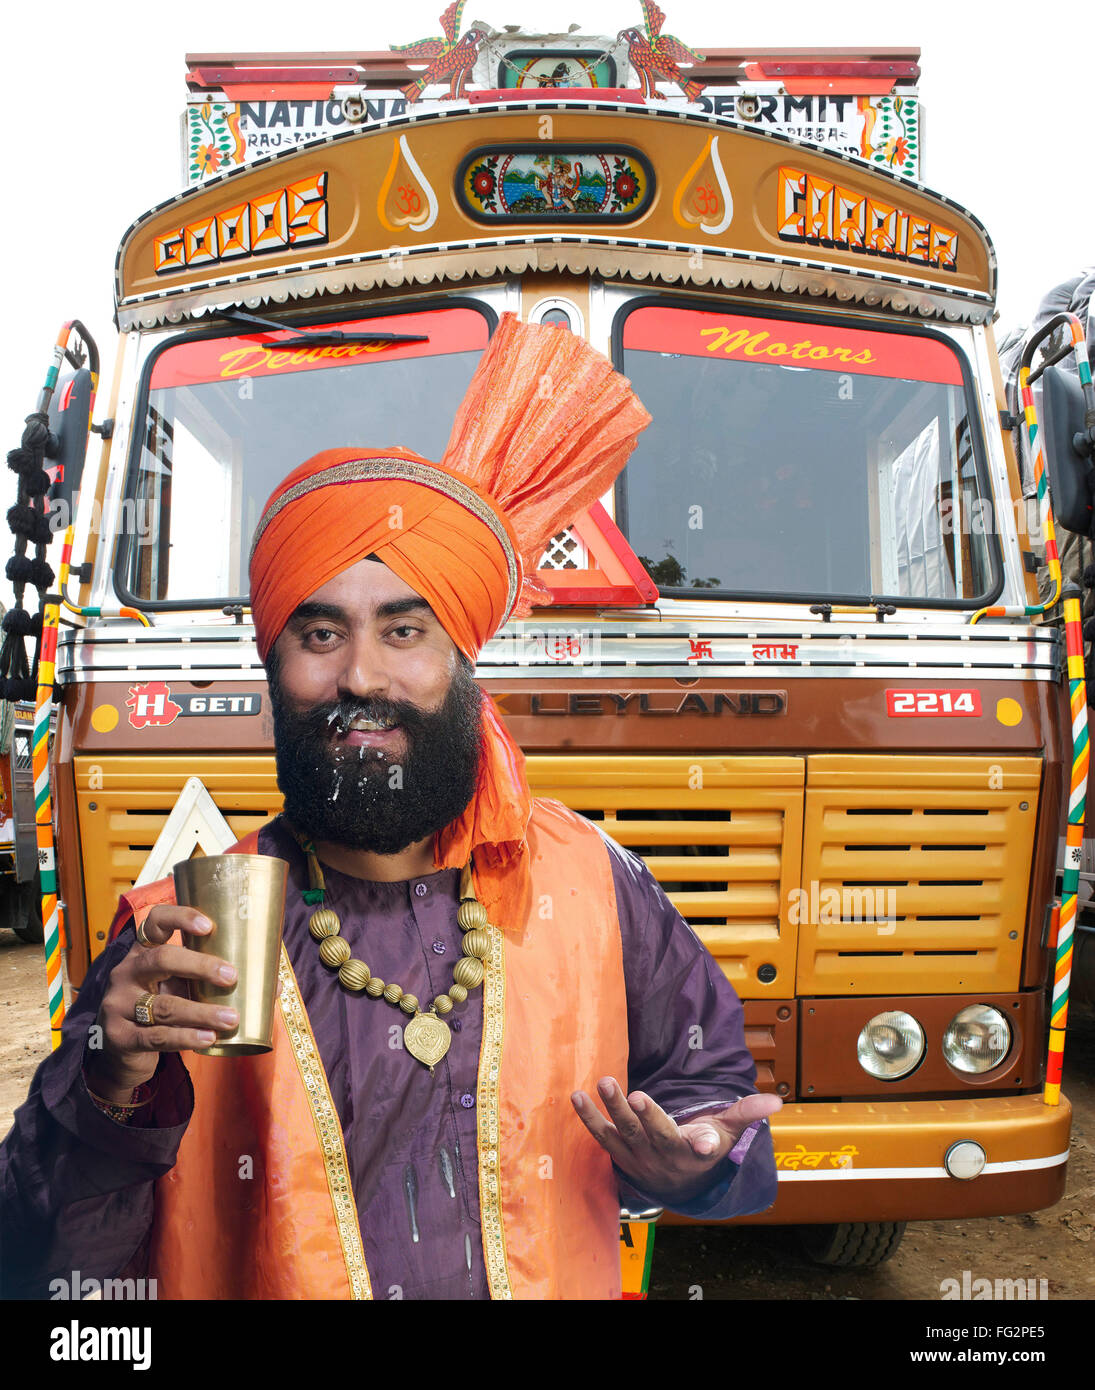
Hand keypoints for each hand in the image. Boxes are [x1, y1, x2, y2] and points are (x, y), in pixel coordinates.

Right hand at [86, 906, 239, 1100]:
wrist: (123, 1054)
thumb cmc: (162, 1009)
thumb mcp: (182, 989)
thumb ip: (216, 983)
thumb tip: (275, 984)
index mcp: (144, 951)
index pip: (154, 922)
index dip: (180, 917)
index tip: (208, 926)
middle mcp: (127, 972)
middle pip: (161, 959)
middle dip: (200, 966)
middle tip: (231, 976)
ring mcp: (119, 1005)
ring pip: (163, 1005)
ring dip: (201, 1012)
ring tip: (231, 1018)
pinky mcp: (120, 1037)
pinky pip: (157, 1036)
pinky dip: (186, 1037)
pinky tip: (209, 1038)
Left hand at [571, 1077, 782, 1205]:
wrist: (678, 1185)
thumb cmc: (704, 1149)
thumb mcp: (727, 1133)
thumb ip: (747, 1113)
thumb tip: (776, 1102)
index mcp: (695, 1153)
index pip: (700, 1148)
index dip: (702, 1143)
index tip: (702, 1138)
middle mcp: (665, 1157)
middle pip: (653, 1135)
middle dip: (644, 1116)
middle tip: (634, 1094)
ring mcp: (639, 1157)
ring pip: (624, 1134)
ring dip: (609, 1110)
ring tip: (601, 1083)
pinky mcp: (620, 1154)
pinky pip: (602, 1136)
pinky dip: (589, 1119)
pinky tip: (576, 1097)